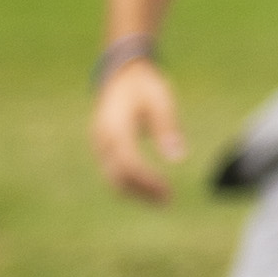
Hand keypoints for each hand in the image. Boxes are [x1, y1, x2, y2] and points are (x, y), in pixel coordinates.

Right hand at [91, 58, 183, 202]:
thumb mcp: (161, 101)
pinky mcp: (102, 147)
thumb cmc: (145, 87)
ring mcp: (99, 144)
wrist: (122, 74)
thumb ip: (167, 128)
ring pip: (113, 177)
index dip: (147, 181)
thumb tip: (178, 158)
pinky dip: (130, 182)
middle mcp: (102, 139)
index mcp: (115, 128)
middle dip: (142, 192)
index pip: (129, 163)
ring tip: (162, 200)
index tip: (167, 192)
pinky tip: (150, 187)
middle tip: (168, 202)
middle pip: (118, 176)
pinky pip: (113, 171)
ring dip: (135, 191)